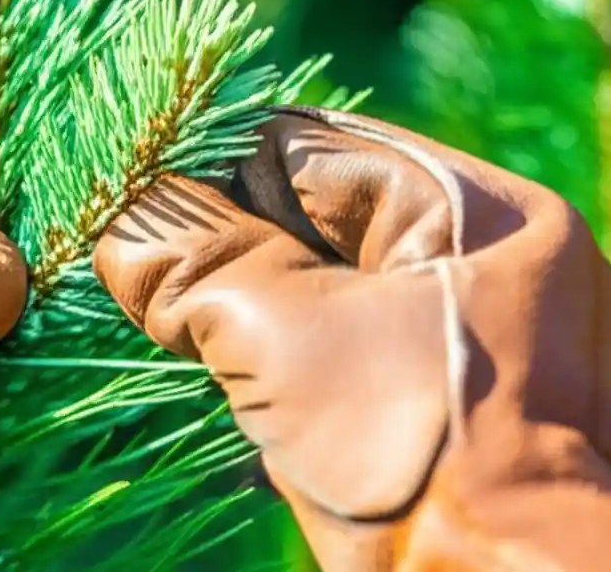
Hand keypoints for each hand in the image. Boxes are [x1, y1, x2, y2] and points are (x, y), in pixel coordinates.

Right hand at [94, 107, 610, 570]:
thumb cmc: (424, 460)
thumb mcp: (290, 343)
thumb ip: (193, 264)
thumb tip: (114, 219)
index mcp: (483, 212)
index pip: (311, 149)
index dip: (211, 168)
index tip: (130, 199)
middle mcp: (496, 266)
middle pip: (319, 223)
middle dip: (226, 250)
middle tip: (143, 276)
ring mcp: (485, 345)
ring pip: (330, 296)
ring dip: (252, 316)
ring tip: (181, 335)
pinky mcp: (462, 414)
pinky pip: (356, 357)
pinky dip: (293, 367)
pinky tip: (247, 392)